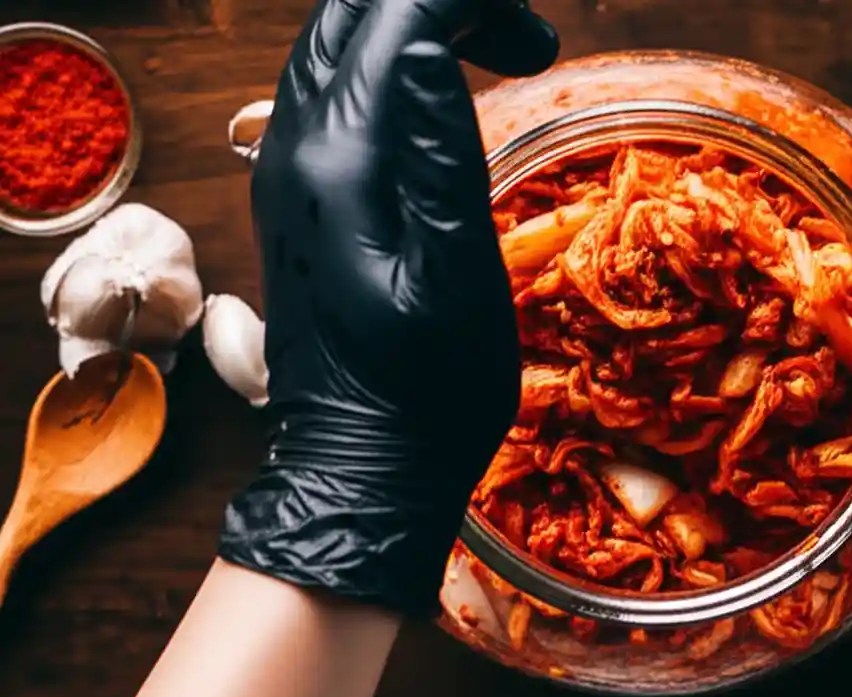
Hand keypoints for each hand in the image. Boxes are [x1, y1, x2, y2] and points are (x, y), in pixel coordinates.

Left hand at [218, 0, 558, 613]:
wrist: (358, 467)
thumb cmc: (428, 392)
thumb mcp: (457, 279)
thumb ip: (443, 152)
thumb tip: (430, 40)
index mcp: (341, 160)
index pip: (396, 18)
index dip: (473, 5)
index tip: (539, 44)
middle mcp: (294, 148)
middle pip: (353, 15)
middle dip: (442, 7)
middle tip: (523, 45)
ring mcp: (283, 170)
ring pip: (335, 46)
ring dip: (412, 30)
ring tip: (495, 60)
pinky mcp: (292, 197)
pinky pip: (328, 90)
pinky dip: (387, 68)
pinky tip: (438, 102)